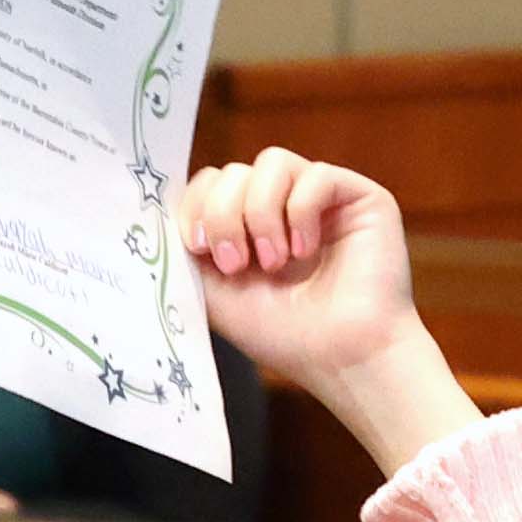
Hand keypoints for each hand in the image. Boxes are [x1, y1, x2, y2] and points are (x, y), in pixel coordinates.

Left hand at [180, 150, 477, 478]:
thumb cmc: (284, 335)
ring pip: (271, 162)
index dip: (197, 205)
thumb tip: (162, 207)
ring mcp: (321, 199)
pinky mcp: (358, 197)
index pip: (211, 183)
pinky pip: (315, 174)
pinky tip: (307, 251)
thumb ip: (191, 248)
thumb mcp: (216, 291)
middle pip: (234, 171)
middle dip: (225, 215)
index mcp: (249, 227)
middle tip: (238, 264)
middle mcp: (284, 207)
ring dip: (261, 213)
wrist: (343, 359)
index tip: (199, 249)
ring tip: (276, 261)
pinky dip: (301, 212)